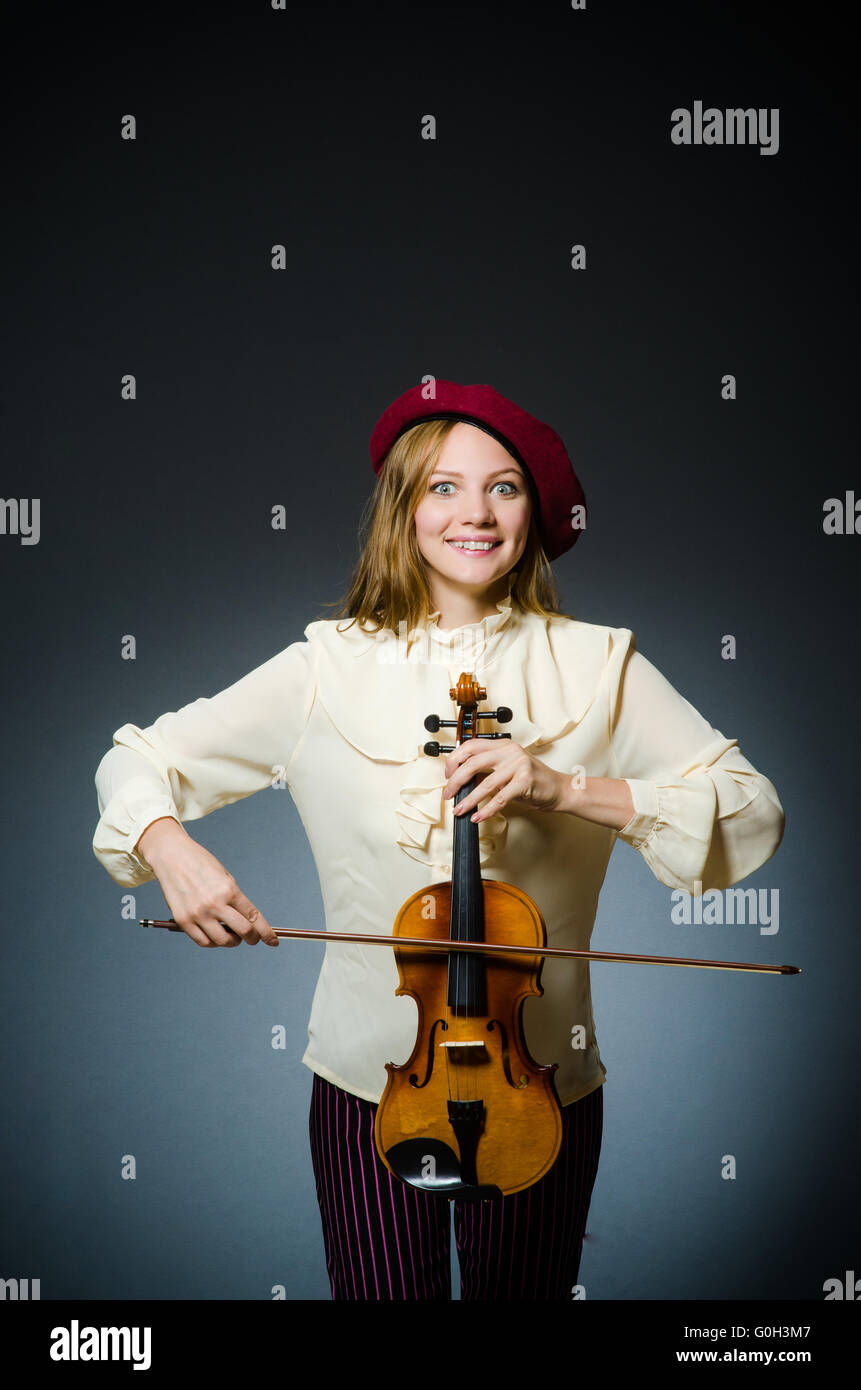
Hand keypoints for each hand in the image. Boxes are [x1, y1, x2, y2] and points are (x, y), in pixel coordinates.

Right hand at [137, 819, 277, 948]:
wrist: (172, 856)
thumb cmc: (200, 864)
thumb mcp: (224, 877)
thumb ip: (235, 899)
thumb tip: (247, 922)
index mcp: (229, 890)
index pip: (253, 917)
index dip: (266, 932)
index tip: (272, 940)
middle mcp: (214, 903)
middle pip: (243, 931)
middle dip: (252, 938)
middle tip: (252, 939)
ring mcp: (198, 913)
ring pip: (222, 941)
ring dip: (232, 942)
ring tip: (232, 936)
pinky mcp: (183, 920)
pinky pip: (202, 941)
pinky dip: (213, 943)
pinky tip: (215, 936)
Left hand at [442, 738, 563, 822]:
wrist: (558, 789)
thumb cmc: (531, 780)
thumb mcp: (506, 769)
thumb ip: (486, 770)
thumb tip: (459, 780)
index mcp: (503, 745)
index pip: (471, 745)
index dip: (454, 759)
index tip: (447, 775)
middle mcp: (510, 751)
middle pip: (472, 762)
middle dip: (456, 781)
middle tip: (448, 794)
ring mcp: (518, 765)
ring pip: (484, 783)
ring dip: (468, 800)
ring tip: (459, 810)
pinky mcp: (525, 781)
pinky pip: (499, 798)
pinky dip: (486, 810)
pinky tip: (478, 817)